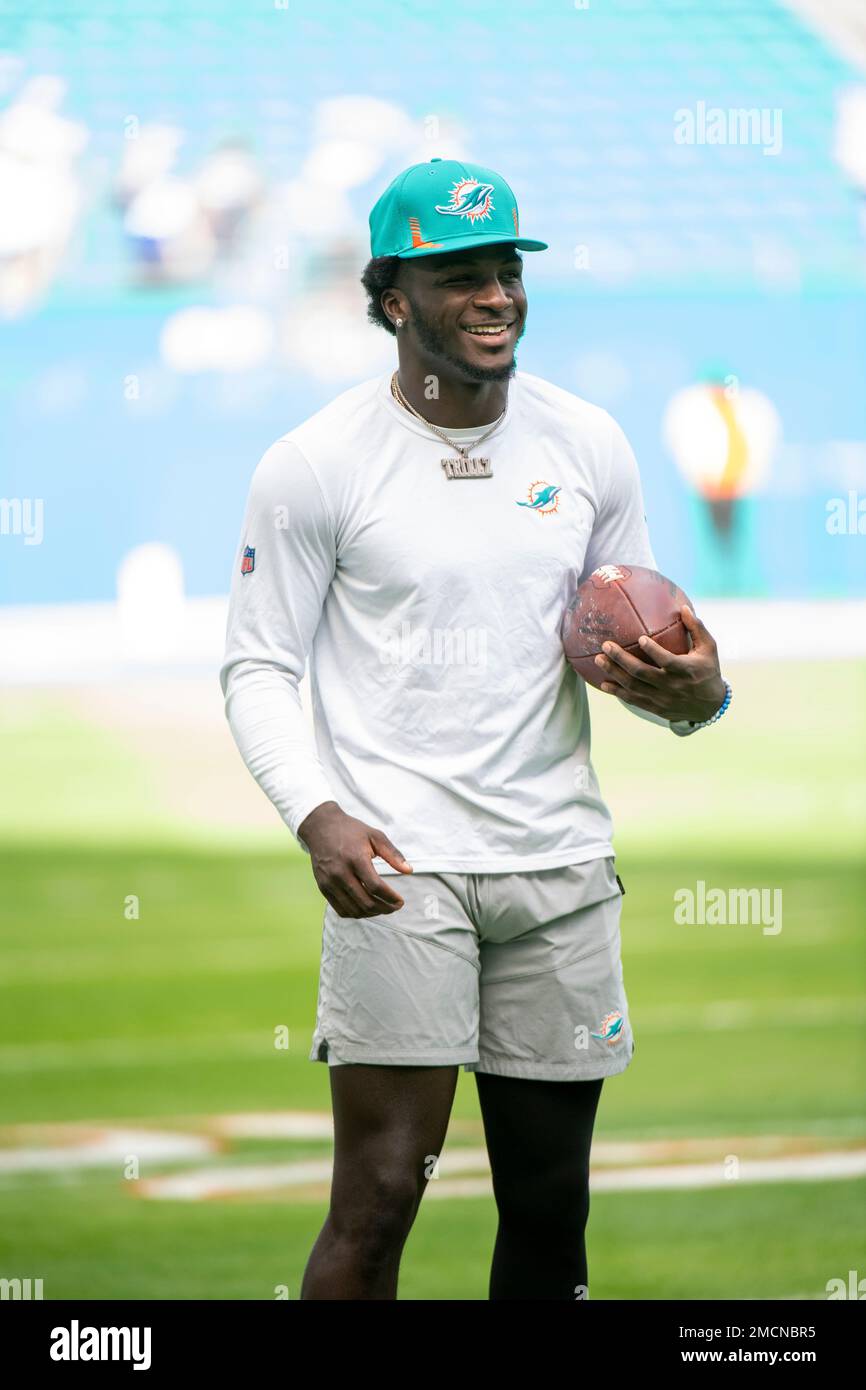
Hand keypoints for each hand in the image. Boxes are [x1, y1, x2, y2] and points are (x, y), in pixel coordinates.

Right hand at [297, 801, 412, 917]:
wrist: (321, 827)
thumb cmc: (351, 831)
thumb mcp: (375, 836)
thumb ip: (393, 854)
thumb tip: (409, 871)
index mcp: (356, 859)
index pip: (375, 887)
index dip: (390, 898)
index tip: (400, 901)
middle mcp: (341, 873)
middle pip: (366, 902)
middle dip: (385, 909)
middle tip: (395, 907)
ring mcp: (330, 882)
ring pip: (354, 910)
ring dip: (371, 914)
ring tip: (382, 908)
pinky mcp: (323, 887)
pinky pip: (341, 910)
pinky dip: (356, 914)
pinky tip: (366, 909)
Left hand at [594, 606, 725, 723]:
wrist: (710, 707)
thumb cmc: (708, 671)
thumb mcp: (709, 648)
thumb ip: (696, 628)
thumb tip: (684, 607)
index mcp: (685, 670)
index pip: (667, 661)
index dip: (653, 651)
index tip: (640, 639)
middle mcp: (672, 686)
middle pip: (642, 673)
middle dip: (621, 659)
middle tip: (605, 646)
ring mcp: (662, 699)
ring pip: (633, 687)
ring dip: (614, 673)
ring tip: (599, 659)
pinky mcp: (655, 708)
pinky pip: (633, 700)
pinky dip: (617, 692)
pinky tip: (604, 684)